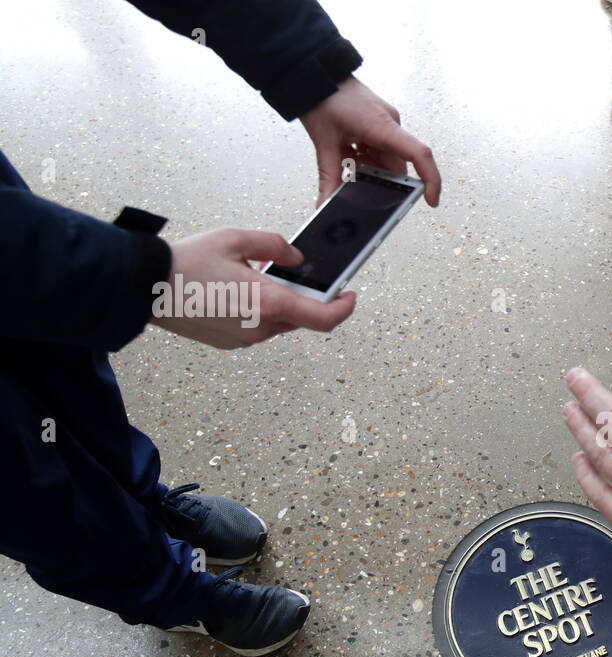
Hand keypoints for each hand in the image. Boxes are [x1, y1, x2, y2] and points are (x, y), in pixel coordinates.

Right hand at [151, 228, 355, 348]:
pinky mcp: (228, 343)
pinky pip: (256, 328)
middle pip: (300, 318)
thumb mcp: (235, 239)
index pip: (324, 318)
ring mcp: (244, 339)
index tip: (350, 296)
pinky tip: (236, 291)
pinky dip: (257, 311)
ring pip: (278, 323)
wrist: (143, 287)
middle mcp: (260, 327)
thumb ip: (274, 245)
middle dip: (302, 297)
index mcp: (269, 303)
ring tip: (254, 277)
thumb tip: (296, 258)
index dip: (344, 308)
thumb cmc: (185, 263)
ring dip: (277, 303)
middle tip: (292, 274)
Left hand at [300, 77, 440, 206]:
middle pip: (395, 165)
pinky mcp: (376, 123)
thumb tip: (328, 203)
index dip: (431, 179)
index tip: (431, 200)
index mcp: (383, 126)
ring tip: (346, 162)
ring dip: (368, 169)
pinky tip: (348, 156)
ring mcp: (384, 123)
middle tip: (360, 188)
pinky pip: (377, 150)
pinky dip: (364, 159)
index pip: (419, 154)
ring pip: (384, 160)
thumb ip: (329, 177)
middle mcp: (389, 124)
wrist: (315, 72)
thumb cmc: (323, 96)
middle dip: (379, 181)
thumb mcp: (324, 142)